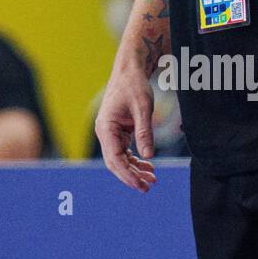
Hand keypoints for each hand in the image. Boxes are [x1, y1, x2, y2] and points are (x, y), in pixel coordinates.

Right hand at [95, 68, 157, 191]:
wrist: (130, 70)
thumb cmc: (134, 86)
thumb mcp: (143, 108)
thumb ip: (144, 132)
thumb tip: (148, 156)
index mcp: (106, 127)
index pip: (114, 158)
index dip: (127, 174)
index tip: (141, 184)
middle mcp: (105, 132)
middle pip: (115, 162)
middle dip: (130, 176)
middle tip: (148, 188)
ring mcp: (111, 132)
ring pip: (120, 159)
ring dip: (134, 170)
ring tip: (152, 179)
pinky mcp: (118, 131)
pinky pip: (125, 151)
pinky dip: (135, 160)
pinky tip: (148, 166)